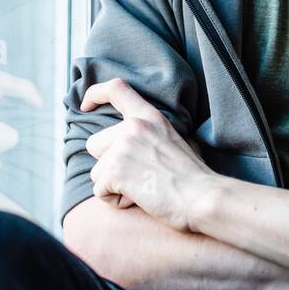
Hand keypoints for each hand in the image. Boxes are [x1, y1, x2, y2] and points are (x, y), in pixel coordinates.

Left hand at [79, 78, 216, 232]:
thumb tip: (130, 143)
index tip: (85, 106)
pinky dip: (114, 200)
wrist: (203, 198)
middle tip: (139, 177)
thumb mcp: (176, 140)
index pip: (116, 89)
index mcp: (150, 116)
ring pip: (96, 172)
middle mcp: (133, 126)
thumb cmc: (194, 178)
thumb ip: (150, 134)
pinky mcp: (115, 169)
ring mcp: (122, 146)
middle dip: (108, 165)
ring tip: (143, 189)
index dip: (94, 94)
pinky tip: (139, 199)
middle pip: (95, 144)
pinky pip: (99, 191)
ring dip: (113, 186)